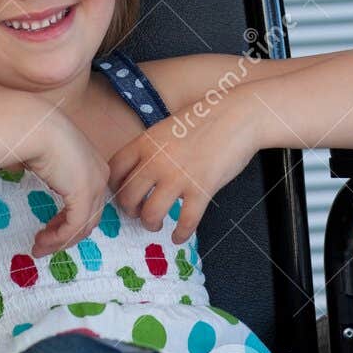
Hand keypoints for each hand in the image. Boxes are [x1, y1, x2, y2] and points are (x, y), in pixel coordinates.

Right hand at [24, 108, 109, 255]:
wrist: (36, 127)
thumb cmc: (36, 134)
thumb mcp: (48, 155)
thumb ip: (50, 170)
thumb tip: (30, 172)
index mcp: (94, 164)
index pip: (88, 201)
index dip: (69, 219)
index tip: (48, 228)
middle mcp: (100, 176)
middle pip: (89, 216)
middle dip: (65, 233)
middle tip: (43, 243)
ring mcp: (94, 186)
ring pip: (84, 225)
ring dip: (60, 240)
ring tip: (39, 247)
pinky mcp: (84, 195)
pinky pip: (75, 226)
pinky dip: (59, 238)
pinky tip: (43, 240)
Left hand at [108, 97, 258, 241]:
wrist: (238, 116)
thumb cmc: (205, 118)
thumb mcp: (167, 127)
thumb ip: (151, 147)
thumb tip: (141, 170)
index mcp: (145, 142)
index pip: (115, 170)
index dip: (114, 186)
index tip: (122, 193)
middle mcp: (156, 161)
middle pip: (128, 197)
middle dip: (130, 211)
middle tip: (138, 212)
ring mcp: (178, 176)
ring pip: (150, 214)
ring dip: (150, 224)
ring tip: (155, 224)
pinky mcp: (201, 189)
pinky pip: (185, 222)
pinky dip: (180, 234)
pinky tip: (179, 236)